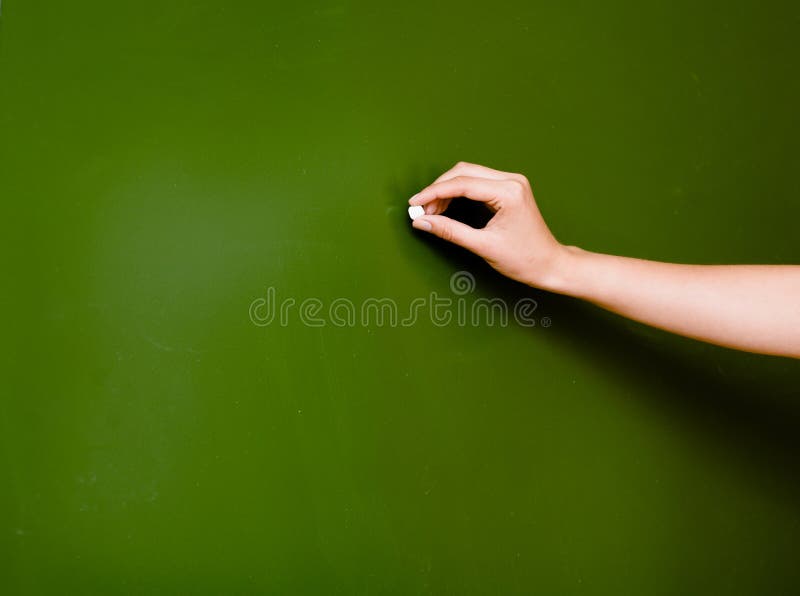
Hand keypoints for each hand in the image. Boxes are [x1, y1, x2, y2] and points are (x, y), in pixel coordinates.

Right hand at [409, 162, 568, 290]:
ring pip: (468, 174)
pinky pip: (477, 182)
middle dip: (438, 189)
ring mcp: (511, 182)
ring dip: (447, 190)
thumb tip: (422, 222)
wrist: (549, 264)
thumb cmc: (524, 259)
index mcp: (508, 192)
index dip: (433, 193)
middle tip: (421, 210)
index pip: (462, 183)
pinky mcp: (509, 188)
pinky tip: (446, 207)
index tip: (414, 203)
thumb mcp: (483, 246)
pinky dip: (458, 192)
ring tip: (431, 212)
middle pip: (463, 172)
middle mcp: (511, 181)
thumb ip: (450, 231)